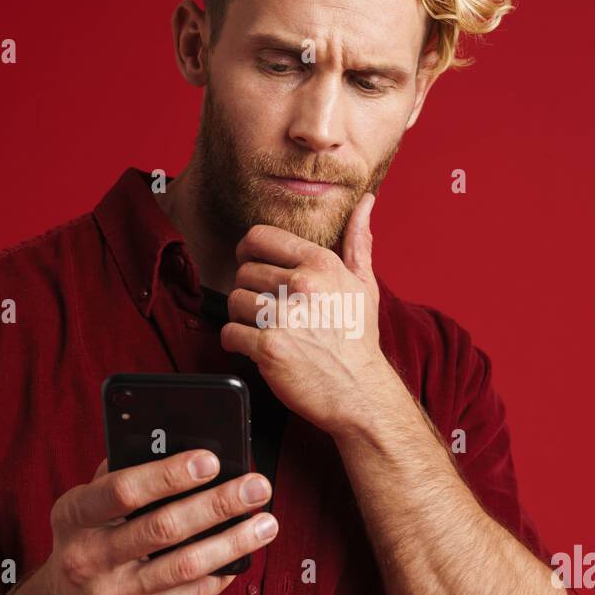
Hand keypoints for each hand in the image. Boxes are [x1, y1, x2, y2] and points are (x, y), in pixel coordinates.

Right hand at [42, 449, 277, 594]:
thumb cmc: (91, 543)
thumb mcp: (87, 508)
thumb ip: (121, 476)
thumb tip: (177, 444)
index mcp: (73, 516)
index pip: (122, 491)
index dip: (168, 475)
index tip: (211, 460)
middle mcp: (87, 559)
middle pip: (164, 528)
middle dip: (217, 504)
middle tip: (257, 487)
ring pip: (186, 565)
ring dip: (233, 541)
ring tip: (267, 523)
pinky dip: (221, 572)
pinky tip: (242, 555)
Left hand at [221, 191, 399, 434]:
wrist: (359, 392)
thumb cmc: (359, 339)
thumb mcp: (364, 284)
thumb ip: (358, 241)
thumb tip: (365, 202)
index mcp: (320, 264)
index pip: (259, 237)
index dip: (248, 251)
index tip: (251, 264)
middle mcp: (301, 285)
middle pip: (243, 271)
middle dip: (249, 290)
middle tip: (263, 308)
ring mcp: (284, 316)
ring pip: (234, 300)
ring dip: (241, 316)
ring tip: (259, 328)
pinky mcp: (268, 348)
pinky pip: (230, 333)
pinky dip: (234, 342)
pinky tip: (251, 347)